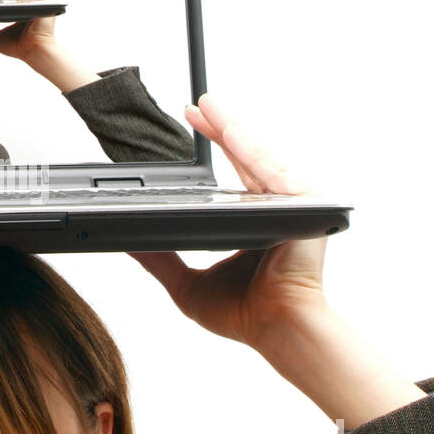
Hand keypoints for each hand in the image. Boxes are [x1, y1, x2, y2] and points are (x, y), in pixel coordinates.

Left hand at [132, 95, 325, 350]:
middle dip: (221, 126)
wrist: (276, 330)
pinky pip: (271, 172)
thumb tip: (129, 243)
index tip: (193, 121)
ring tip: (209, 106)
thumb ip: (161, 262)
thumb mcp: (188, 285)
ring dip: (232, 129)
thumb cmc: (245, 315)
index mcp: (257, 217)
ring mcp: (293, 203)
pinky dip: (250, 152)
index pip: (235, 170)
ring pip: (258, 156)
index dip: (215, 144)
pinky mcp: (303, 206)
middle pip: (247, 155)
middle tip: (197, 103)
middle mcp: (277, 205)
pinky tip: (232, 133)